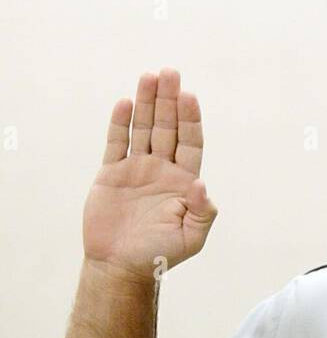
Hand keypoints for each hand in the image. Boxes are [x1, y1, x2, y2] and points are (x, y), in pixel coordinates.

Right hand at [82, 67, 217, 280]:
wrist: (122, 265)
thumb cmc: (161, 254)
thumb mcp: (192, 237)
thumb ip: (203, 212)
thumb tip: (203, 186)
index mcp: (183, 182)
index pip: (190, 143)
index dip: (190, 120)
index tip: (189, 97)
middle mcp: (161, 170)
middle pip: (167, 128)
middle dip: (169, 101)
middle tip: (170, 72)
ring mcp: (136, 169)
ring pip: (143, 128)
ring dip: (147, 103)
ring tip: (149, 76)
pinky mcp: (112, 173)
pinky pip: (116, 142)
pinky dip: (120, 123)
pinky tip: (125, 103)